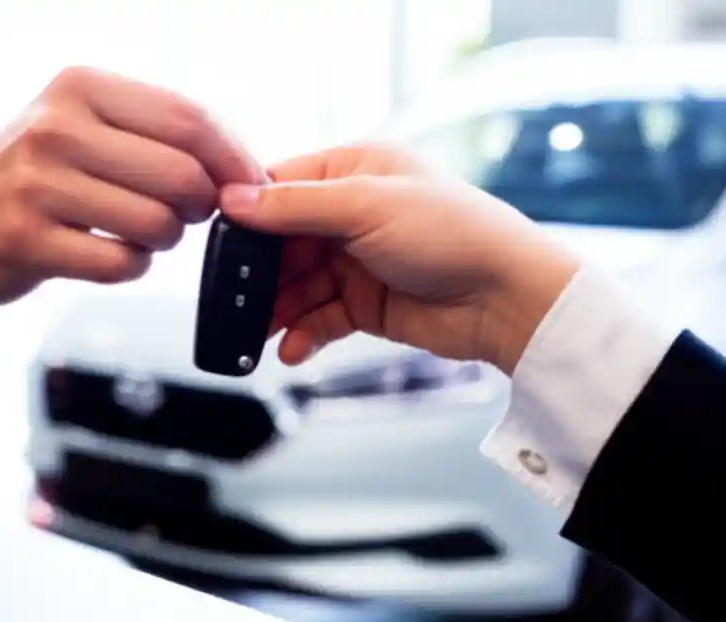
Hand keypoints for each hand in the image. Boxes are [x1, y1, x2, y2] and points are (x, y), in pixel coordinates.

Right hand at [0, 67, 264, 305]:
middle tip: (186, 216)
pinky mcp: (27, 240)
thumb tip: (240, 165)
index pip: (188, 118)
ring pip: (157, 223)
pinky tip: (105, 253)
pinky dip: (130, 267)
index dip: (232, 158)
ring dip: (163, 241)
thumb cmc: (28, 181)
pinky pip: (122, 264)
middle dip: (200, 205)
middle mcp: (55, 126)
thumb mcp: (76, 127)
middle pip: (182, 174)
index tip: (248, 185)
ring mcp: (37, 183)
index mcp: (78, 87)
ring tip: (134, 233)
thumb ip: (150, 133)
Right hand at [218, 145, 579, 375]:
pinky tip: (289, 349)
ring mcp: (359, 260)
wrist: (508, 297)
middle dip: (258, 273)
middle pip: (283, 241)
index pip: (281, 185)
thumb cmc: (454, 234)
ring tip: (253, 335)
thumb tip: (234, 199)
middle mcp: (353, 211)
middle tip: (230, 301)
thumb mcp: (366, 207)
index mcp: (354, 168)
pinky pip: (321, 317)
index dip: (248, 214)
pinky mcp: (368, 304)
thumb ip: (296, 207)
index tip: (218, 242)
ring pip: (297, 284)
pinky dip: (303, 333)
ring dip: (275, 310)